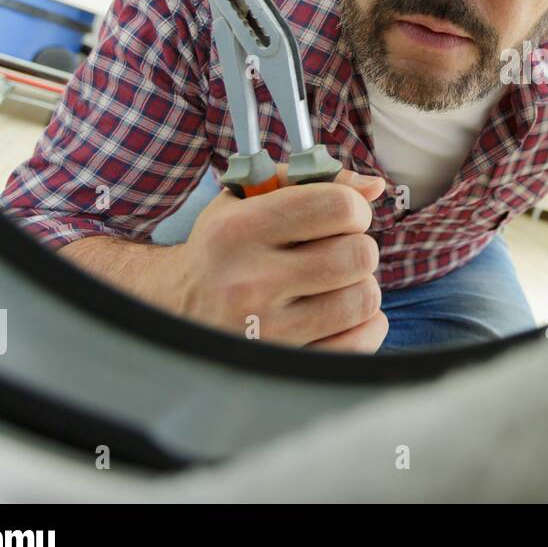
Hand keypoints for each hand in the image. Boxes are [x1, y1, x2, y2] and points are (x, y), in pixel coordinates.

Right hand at [167, 162, 387, 351]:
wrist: (175, 311)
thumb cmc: (224, 247)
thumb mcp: (248, 200)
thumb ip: (312, 181)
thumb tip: (372, 187)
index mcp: (238, 231)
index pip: (337, 207)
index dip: (353, 207)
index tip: (342, 215)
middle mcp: (249, 283)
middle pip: (358, 255)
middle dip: (356, 246)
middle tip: (335, 249)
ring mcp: (268, 333)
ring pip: (364, 298)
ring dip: (358, 285)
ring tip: (330, 282)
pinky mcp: (287, 365)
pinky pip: (363, 339)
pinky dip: (362, 323)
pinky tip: (335, 313)